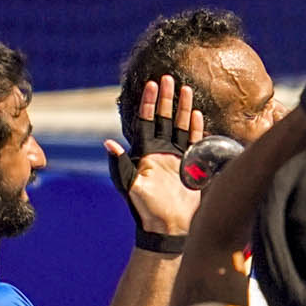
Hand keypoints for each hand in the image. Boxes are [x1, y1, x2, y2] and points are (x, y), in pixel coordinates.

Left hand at [112, 71, 201, 238]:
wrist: (168, 227)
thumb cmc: (145, 208)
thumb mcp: (130, 185)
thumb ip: (121, 164)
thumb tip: (108, 142)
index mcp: (145, 152)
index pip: (146, 121)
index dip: (148, 103)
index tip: (152, 85)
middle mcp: (160, 151)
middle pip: (163, 118)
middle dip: (166, 98)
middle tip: (168, 78)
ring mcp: (177, 157)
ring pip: (179, 126)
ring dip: (182, 108)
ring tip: (186, 88)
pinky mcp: (191, 165)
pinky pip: (193, 142)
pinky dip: (195, 128)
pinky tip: (197, 114)